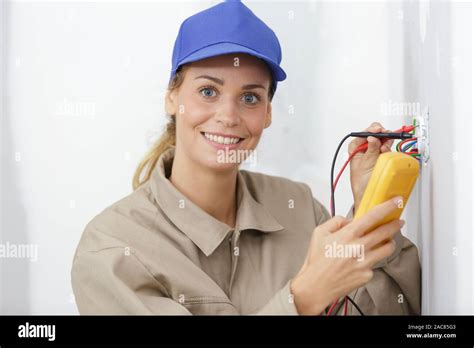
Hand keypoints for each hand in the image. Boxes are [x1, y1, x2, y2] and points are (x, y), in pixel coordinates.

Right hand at [290, 196, 403, 314]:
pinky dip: (371, 260)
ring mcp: (364, 263)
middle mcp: (358, 248)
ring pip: (387, 249)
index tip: (395, 202)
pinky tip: (362, 261)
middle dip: (395, 225)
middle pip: (385, 232)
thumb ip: (335, 222)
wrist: (315, 286)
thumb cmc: (316, 261)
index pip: (372, 217)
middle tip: (398, 222)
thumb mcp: (319, 233)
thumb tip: (349, 220)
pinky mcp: (367, 275)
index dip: (387, 207)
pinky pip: (375, 264)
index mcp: (347, 235)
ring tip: (386, 240)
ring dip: (389, 242)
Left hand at [349, 122, 393, 211]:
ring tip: (385, 148)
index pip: (364, 133)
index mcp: (355, 148)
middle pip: (375, 135)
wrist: (368, 194)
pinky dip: (389, 148)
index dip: (372, 130)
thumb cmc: (361, 182)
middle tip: (385, 137)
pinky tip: (387, 152)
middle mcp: (365, 149)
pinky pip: (387, 149)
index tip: (379, 130)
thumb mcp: (366, 164)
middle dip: (381, 135)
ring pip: (383, 141)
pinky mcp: (382, 157)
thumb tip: (372, 138)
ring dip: (386, 142)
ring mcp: (374, 153)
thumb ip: (371, 150)